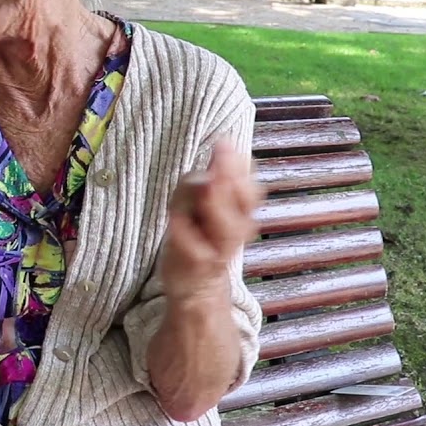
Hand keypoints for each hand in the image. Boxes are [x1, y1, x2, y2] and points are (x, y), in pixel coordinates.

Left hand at [160, 141, 262, 301]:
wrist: (194, 284)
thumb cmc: (198, 233)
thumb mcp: (206, 199)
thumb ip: (217, 175)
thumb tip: (226, 142)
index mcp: (241, 211)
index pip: (251, 187)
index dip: (240, 167)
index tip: (223, 144)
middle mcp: (236, 230)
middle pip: (244, 206)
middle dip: (230, 182)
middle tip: (216, 161)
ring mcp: (217, 250)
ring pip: (226, 230)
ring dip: (212, 206)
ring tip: (204, 185)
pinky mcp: (195, 266)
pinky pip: (194, 251)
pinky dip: (185, 235)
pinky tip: (174, 219)